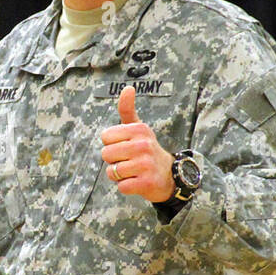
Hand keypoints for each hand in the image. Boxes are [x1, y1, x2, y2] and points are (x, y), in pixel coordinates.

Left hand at [101, 85, 175, 202]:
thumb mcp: (139, 128)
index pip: (105, 137)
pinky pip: (121, 186)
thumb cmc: (146, 150)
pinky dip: (126, 186)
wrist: (170, 175)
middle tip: (129, 160)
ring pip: (112, 171)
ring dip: (119, 175)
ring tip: (133, 171)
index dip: (112, 144)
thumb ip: (127, 110)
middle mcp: (143, 145)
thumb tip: (128, 88)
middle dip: (113, 160)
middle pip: (106, 154)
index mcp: (139, 129)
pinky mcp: (147, 183)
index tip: (125, 146)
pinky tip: (137, 181)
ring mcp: (146, 165)